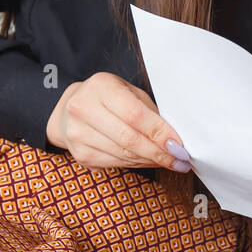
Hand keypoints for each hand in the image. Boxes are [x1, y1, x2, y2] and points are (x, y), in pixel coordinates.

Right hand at [45, 72, 190, 171]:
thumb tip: (174, 139)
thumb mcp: (128, 92)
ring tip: (170, 162)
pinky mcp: (79, 154)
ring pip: (123, 155)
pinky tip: (149, 162)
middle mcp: (83, 109)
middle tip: (180, 159)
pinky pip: (115, 164)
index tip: (179, 145)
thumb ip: (149, 112)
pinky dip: (137, 165)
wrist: (70, 109)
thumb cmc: (108, 98)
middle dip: (158, 152)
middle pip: (128, 139)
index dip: (159, 132)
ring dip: (150, 161)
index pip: (134, 114)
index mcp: (100, 87)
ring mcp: (77, 133)